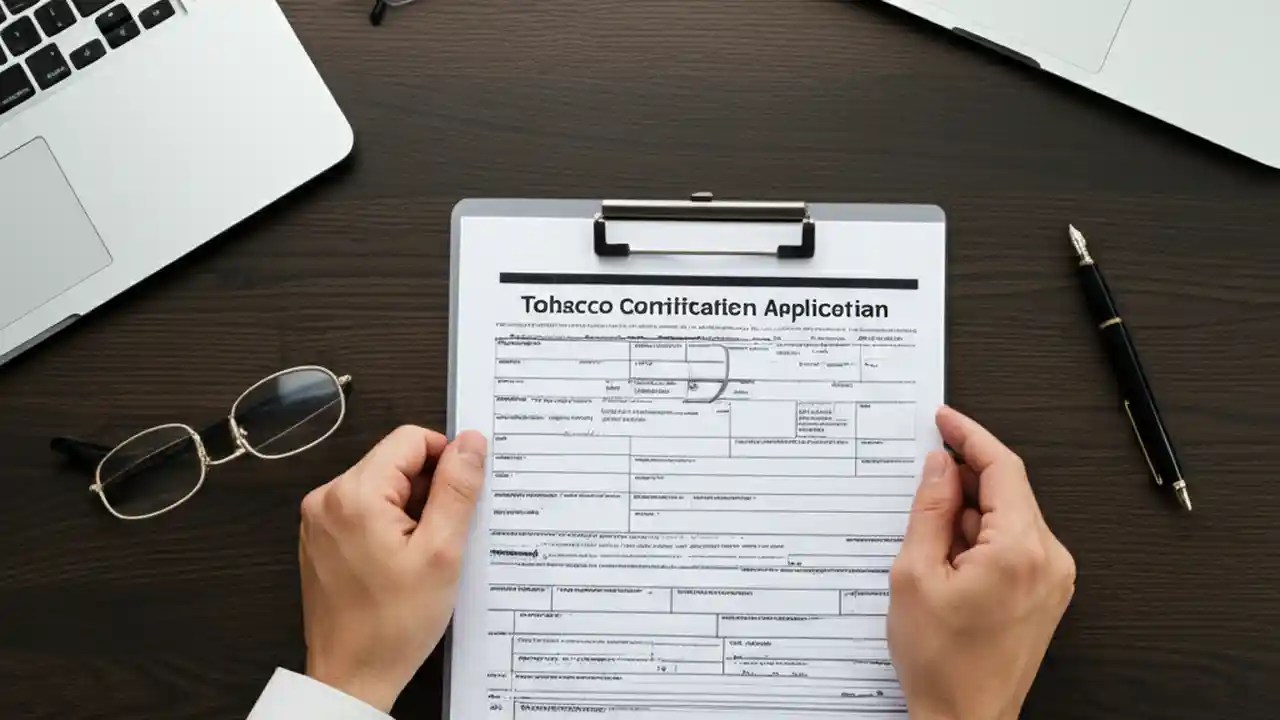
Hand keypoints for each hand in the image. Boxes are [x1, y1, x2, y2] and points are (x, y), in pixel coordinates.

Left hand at [298, 426, 487, 712]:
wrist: (352, 676)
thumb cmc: (393, 624)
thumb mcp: (441, 553)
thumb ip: (457, 490)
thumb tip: (472, 443)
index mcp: (355, 494)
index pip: (410, 439)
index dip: (446, 458)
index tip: (464, 494)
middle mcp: (327, 498)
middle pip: (394, 461)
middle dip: (428, 489)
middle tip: (446, 534)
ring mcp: (319, 519)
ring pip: (381, 486)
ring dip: (411, 509)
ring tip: (424, 553)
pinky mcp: (320, 538)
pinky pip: (364, 510)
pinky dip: (390, 524)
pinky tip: (403, 561)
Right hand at [888, 407, 1075, 719]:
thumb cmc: (941, 663)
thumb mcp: (915, 575)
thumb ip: (929, 511)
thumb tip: (939, 466)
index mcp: (1019, 550)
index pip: (1002, 468)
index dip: (970, 436)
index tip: (945, 419)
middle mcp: (1047, 560)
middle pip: (1007, 491)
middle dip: (962, 480)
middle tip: (919, 482)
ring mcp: (1052, 578)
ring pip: (1008, 518)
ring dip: (968, 514)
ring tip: (926, 547)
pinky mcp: (1045, 593)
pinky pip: (1013, 544)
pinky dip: (980, 539)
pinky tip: (946, 559)